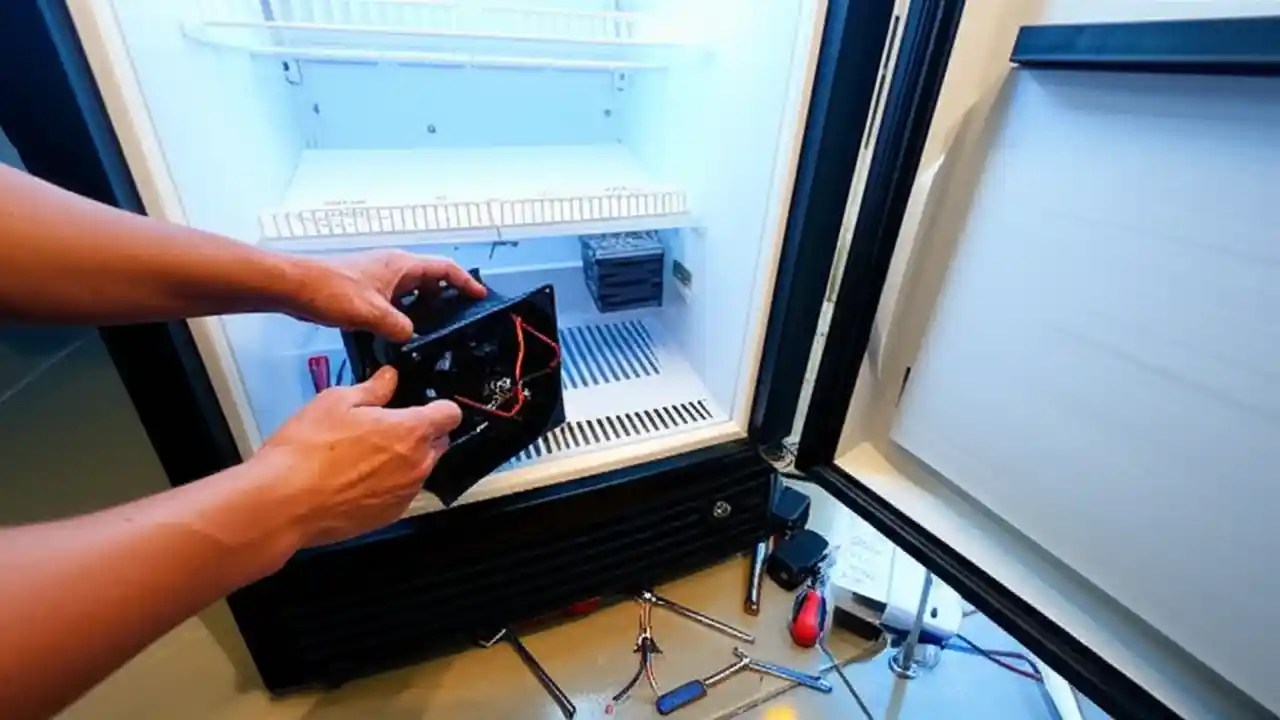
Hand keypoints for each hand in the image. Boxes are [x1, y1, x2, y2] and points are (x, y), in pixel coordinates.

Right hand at [257, 366, 461, 546]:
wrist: (284, 504)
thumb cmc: (309, 447)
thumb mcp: (335, 402)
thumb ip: (372, 389)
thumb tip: (390, 377)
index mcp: (412, 432)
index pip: (450, 414)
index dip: (438, 406)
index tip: (421, 404)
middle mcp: (418, 465)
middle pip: (438, 443)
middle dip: (421, 433)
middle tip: (384, 427)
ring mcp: (406, 495)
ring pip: (419, 469)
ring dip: (404, 460)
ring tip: (363, 456)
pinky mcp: (389, 517)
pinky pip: (400, 493)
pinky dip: (388, 485)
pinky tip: (355, 481)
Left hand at [289, 250, 485, 341]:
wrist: (294, 286)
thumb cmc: (333, 291)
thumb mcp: (372, 313)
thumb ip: (400, 328)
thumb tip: (411, 337)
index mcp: (401, 265)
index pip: (444, 269)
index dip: (465, 281)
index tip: (480, 295)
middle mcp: (393, 267)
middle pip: (429, 281)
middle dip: (444, 300)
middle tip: (455, 323)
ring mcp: (378, 278)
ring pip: (410, 293)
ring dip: (421, 310)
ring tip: (430, 333)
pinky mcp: (365, 290)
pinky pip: (394, 301)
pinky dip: (402, 315)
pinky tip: (399, 335)